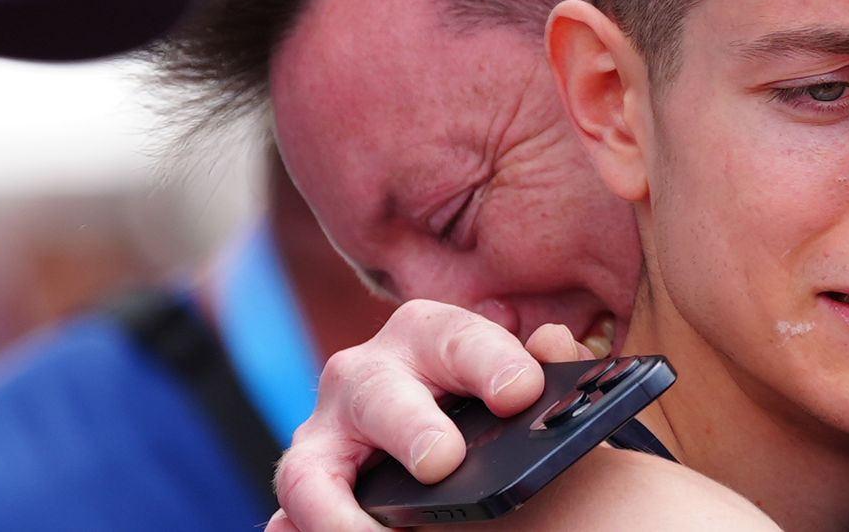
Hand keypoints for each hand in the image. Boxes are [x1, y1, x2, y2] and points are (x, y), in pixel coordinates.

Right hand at [267, 301, 590, 531]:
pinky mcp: (308, 480)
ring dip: (338, 505)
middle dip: (411, 426)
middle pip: (376, 391)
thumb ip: (546, 366)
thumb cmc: (491, 406)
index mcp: (429, 336)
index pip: (456, 336)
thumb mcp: (521, 384)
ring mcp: (327, 430)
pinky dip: (305, 529)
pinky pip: (294, 511)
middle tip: (442, 461)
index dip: (491, 361)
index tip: (520, 393)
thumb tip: (555, 344)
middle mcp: (367, 374)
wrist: (445, 441)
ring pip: (312, 465)